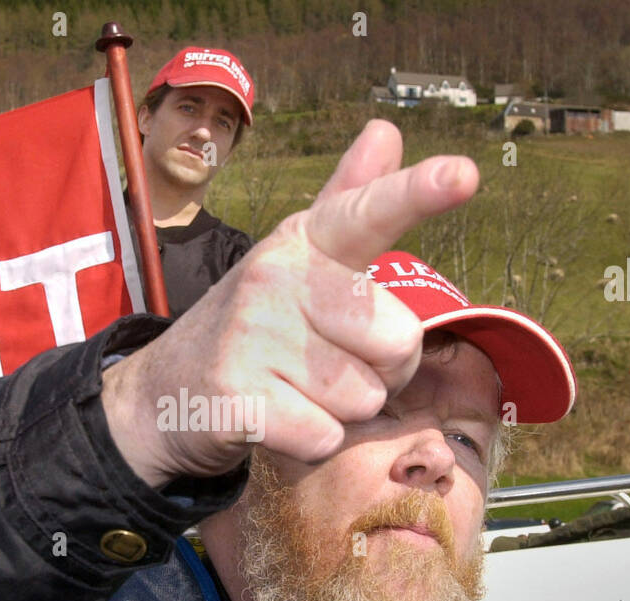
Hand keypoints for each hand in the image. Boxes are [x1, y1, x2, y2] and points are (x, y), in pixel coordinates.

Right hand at [102, 119, 478, 488]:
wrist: (164, 391)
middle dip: (379, 369)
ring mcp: (253, 337)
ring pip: (364, 398)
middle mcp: (276, 277)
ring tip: (295, 389)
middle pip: (399, 340)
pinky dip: (311, 441)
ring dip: (341, 409)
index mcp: (304, 241)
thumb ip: (351, 200)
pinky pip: (327, 436)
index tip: (464, 174)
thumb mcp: (299, 258)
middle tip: (327, 362)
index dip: (418, 193)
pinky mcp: (238, 398)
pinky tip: (276, 419)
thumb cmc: (256, 325)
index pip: (368, 213)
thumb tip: (386, 130)